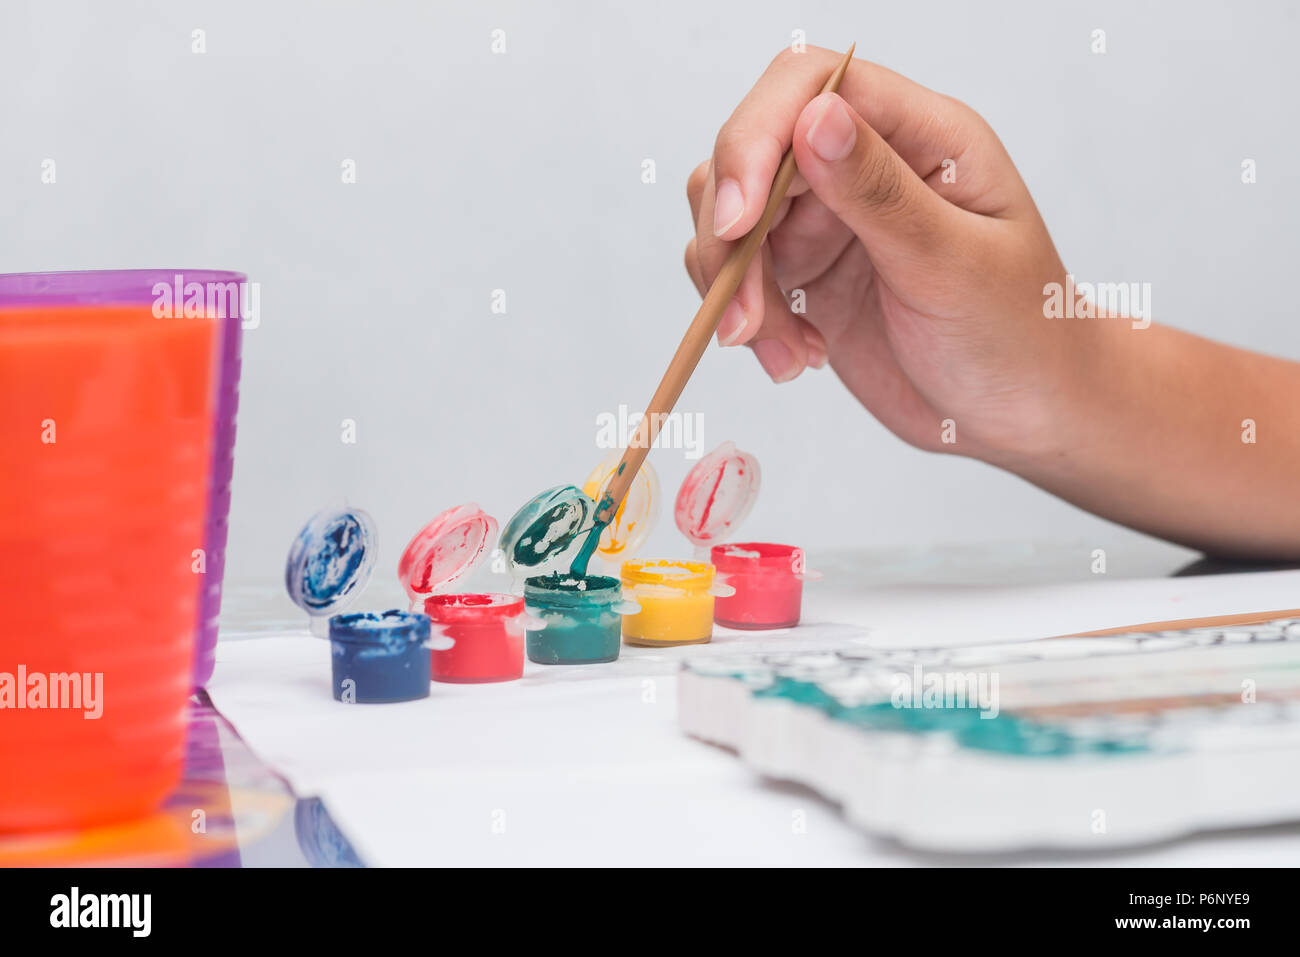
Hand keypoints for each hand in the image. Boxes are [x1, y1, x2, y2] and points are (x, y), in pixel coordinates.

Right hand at [685, 46, 1076, 462]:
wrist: (1022, 412)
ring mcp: (827, 219)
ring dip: (733, 288)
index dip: (757, 139)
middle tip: (747, 320)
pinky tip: (796, 357)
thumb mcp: (953, 265)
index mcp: (919, 136)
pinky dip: (745, 320)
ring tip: (785, 352)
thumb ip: (880, 192)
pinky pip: (737, 276)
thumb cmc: (1019, 334)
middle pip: (751, 154)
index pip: (811, 86)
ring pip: (729, 218)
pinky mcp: (803, 273)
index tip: (738, 220)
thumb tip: (815, 117)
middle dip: (732, 238)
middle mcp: (864, 164)